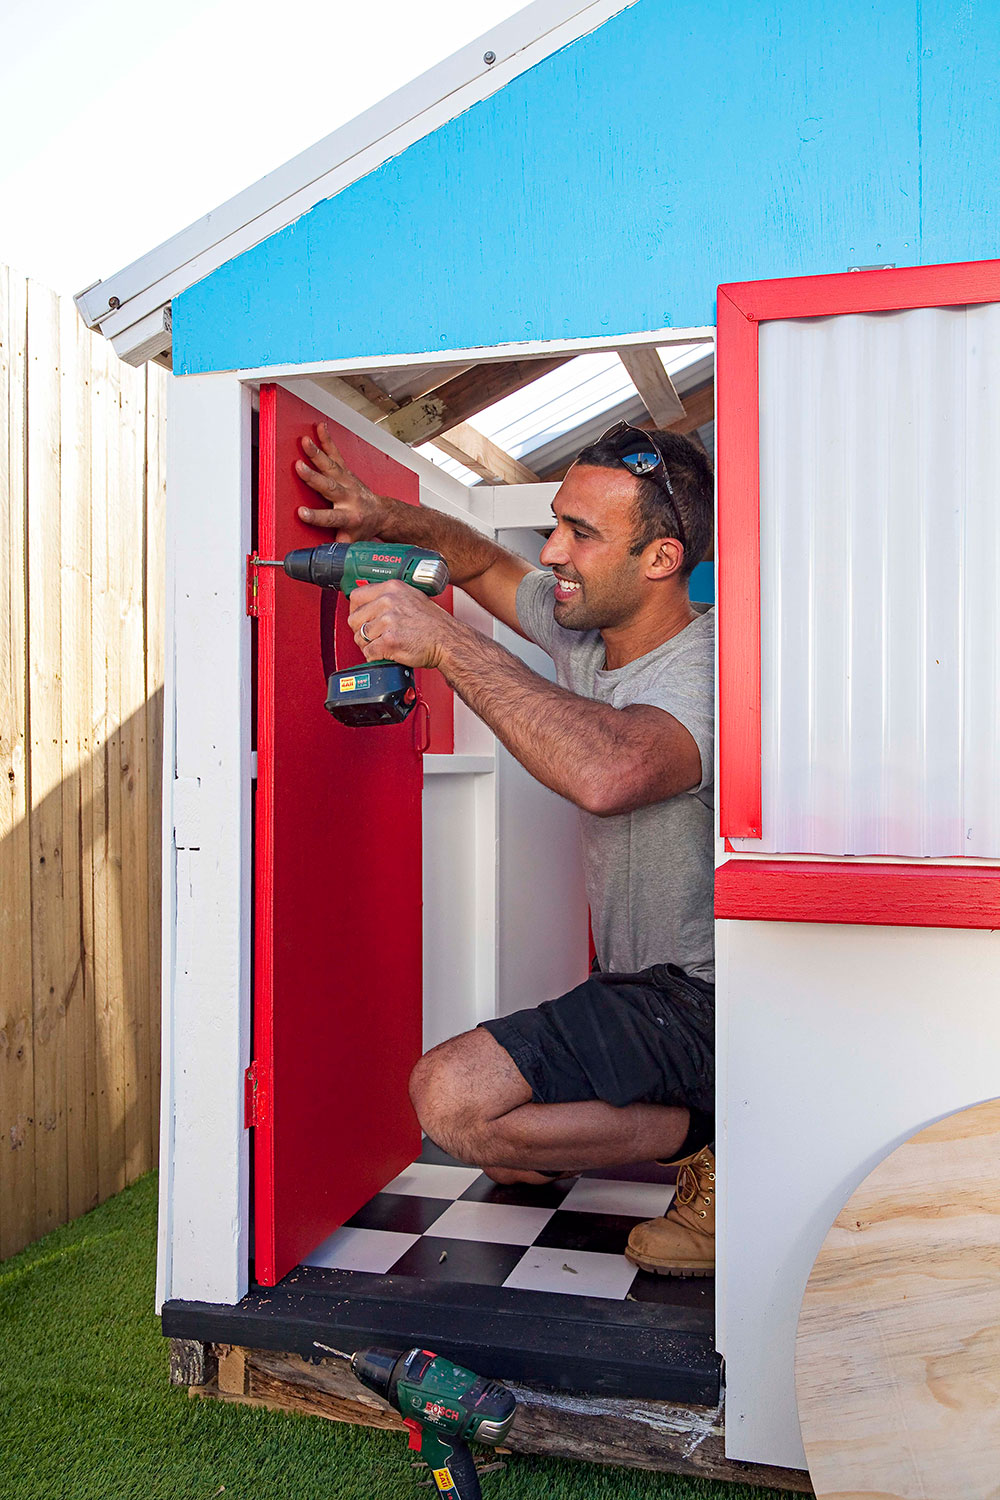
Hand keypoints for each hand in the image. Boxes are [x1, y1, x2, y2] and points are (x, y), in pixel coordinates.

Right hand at [295, 423, 389, 539]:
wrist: (381, 513)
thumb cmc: (363, 528)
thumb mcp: (352, 543)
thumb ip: (338, 548)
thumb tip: (325, 561)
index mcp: (349, 518)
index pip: (330, 518)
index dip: (315, 516)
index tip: (301, 513)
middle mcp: (348, 498)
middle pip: (329, 487)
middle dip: (313, 478)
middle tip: (299, 468)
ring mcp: (348, 483)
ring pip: (331, 467)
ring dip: (317, 454)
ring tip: (306, 442)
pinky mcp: (346, 472)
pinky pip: (336, 455)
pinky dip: (328, 441)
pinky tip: (320, 429)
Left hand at [347, 580, 460, 669]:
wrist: (448, 640)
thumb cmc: (433, 623)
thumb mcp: (411, 597)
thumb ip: (389, 597)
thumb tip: (368, 603)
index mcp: (392, 589)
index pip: (356, 596)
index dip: (356, 611)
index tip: (361, 618)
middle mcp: (388, 602)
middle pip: (354, 619)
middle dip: (360, 631)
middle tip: (373, 636)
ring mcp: (389, 622)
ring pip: (360, 637)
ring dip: (369, 645)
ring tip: (383, 645)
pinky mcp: (390, 641)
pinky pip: (369, 652)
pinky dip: (376, 657)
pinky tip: (387, 653)